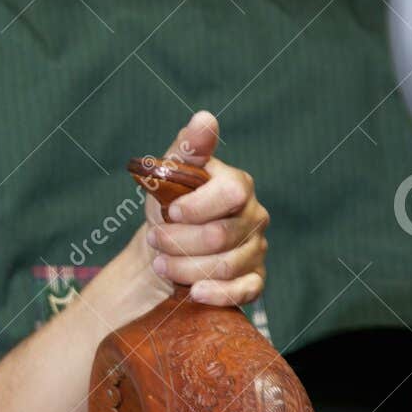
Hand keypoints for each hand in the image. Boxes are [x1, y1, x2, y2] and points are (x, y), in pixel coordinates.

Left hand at [141, 110, 268, 306]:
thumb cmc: (167, 207)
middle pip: (221, 236)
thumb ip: (186, 148)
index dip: (196, 206)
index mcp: (237, 186)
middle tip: (155, 239)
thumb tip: (204, 118)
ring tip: (161, 262)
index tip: (169, 212)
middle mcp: (254, 216)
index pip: (230, 193)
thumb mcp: (167, 174)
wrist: (161, 250)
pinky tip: (194, 292)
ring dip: (184, 267)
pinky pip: (245, 291)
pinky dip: (216, 293)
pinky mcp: (253, 280)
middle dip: (179, 241)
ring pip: (226, 266)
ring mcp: (256, 249)